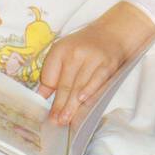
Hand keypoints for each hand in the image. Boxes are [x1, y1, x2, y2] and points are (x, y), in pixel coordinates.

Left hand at [36, 2, 154, 124]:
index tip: (46, 111)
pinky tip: (83, 102)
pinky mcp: (108, 64)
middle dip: (60, 105)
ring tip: (66, 119)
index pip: (49, 75)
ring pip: (80, 86)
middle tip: (56, 121)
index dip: (47, 93)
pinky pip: (97, 80)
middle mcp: (75, 53)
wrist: (112, 33)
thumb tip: (42, 95)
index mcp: (61, 50)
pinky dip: (90, 91)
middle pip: (65, 84)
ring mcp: (92, 59)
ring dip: (72, 105)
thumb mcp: (64, 52)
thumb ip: (52, 73)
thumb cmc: (84, 46)